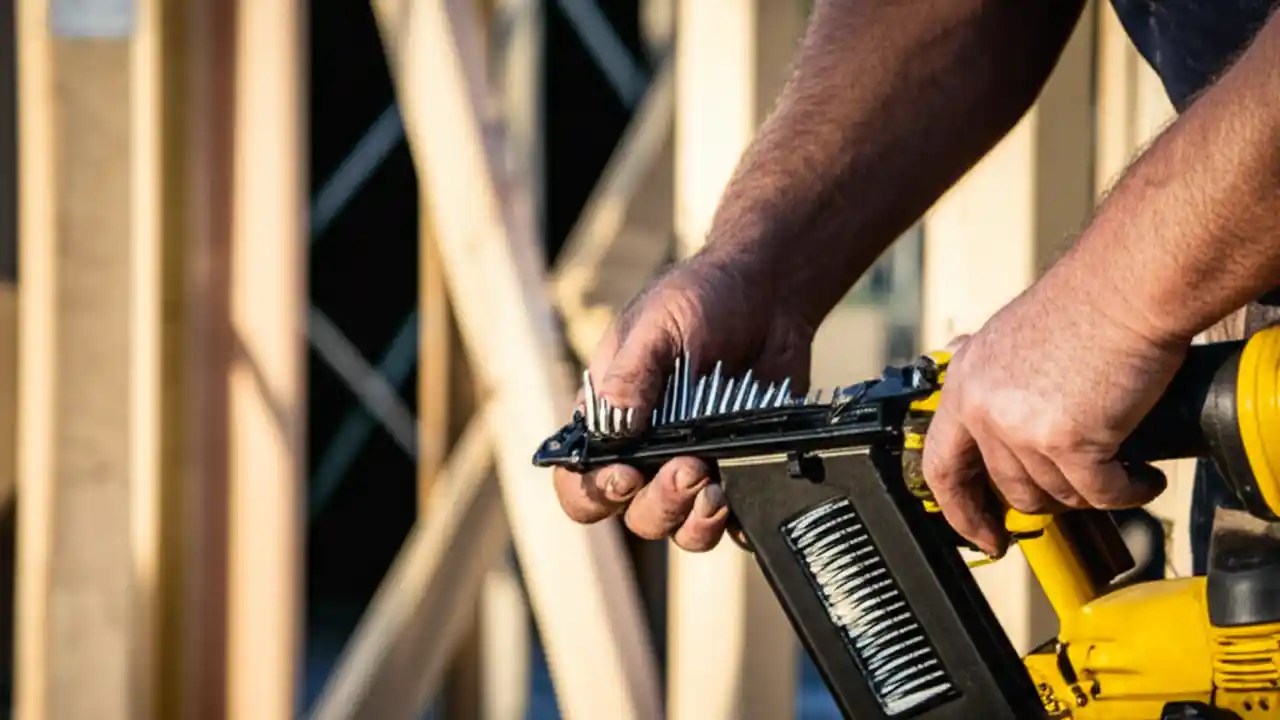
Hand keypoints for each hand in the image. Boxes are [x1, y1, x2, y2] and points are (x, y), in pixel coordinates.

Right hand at [552, 252, 815, 550]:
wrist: (769, 294)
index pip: (579, 478)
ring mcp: (694, 465)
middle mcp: (646, 453)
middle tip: (691, 469)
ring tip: (717, 490)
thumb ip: (633, 375)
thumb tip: (616, 427)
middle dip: (658, 502)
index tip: (627, 475)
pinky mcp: (738, 470)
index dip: (593, 491)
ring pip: (678, 527)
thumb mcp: (658, 324)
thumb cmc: (701, 299)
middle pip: (632, 513)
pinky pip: (732, 521)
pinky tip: (744, 499)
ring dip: (693, 522)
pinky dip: (736, 523)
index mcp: (610, 420)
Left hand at [921, 272, 1188, 555]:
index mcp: (966, 383)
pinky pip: (1100, 492)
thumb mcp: (1009, 336)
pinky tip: (1143, 479)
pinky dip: (1128, 491)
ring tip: (1120, 474)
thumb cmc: (1084, 303)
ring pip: (1055, 494)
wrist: (1126, 286)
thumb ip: (993, 375)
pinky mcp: (1069, 441)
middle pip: (1008, 487)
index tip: (981, 533)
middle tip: (1076, 496)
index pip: (941, 465)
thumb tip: (983, 398)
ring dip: (1091, 493)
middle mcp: (984, 407)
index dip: (959, 509)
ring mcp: (1022, 427)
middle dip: (1046, 501)